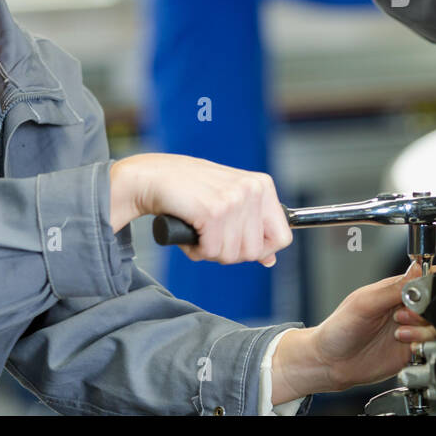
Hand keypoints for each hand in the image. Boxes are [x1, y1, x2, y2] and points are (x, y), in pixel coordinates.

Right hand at [108, 153, 291, 265]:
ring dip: (210, 251)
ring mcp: (234, 199)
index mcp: (262, 185)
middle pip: (255, 251)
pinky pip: (211, 251)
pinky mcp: (213, 211)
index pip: (283, 236)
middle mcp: (253, 189)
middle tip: (211, 234)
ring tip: (199, 230)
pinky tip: (190, 231)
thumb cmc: (189, 190)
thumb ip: (251, 227)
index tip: (239, 243)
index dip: (261, 249)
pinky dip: (196, 250)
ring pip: (232, 255)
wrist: (153, 177)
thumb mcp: (229, 203)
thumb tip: (270, 259)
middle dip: (229, 252)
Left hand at [270, 263, 435, 403]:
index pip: (425, 280)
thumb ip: (394, 289)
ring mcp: (410, 329)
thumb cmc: (339, 329)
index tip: (422, 295)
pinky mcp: (411, 350)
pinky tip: (406, 345)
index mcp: (395, 290)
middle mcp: (405, 308)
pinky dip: (423, 345)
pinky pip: (431, 346)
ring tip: (400, 332)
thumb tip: (418, 269)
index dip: (431, 286)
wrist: (330, 363)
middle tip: (402, 316)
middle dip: (425, 310)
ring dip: (422, 329)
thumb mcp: (365, 303)